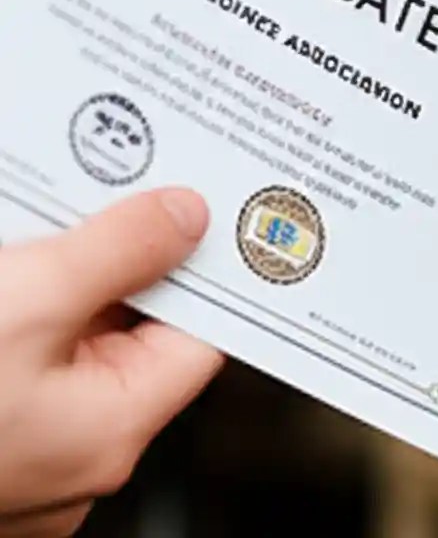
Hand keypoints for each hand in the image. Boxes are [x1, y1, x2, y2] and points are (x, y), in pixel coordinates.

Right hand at [0, 189, 223, 536]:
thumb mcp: (26, 298)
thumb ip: (117, 253)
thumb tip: (185, 218)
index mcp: (113, 429)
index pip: (199, 336)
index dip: (202, 270)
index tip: (199, 211)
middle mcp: (77, 455)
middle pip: (125, 338)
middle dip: (114, 266)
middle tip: (108, 196)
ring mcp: (23, 458)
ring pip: (62, 346)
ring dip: (51, 284)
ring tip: (32, 235)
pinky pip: (17, 364)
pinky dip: (12, 314)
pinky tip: (4, 264)